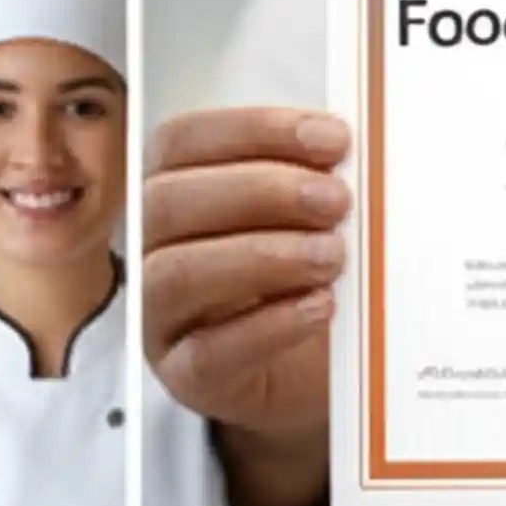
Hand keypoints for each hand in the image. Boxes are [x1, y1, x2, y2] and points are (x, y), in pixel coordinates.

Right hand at [143, 106, 351, 505]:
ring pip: (177, 274)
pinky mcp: (186, 374)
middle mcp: (152, 247)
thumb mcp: (306, 219)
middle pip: (170, 201)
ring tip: (332, 255)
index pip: (182, 140)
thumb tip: (352, 154)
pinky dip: (269, 326)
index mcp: (173, 189)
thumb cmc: (302, 278)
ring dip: (263, 257)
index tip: (331, 138)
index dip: (253, 130)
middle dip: (261, 190)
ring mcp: (160, 314)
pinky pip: (208, 352)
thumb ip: (316, 182)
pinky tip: (320, 306)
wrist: (313, 372)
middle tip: (336, 199)